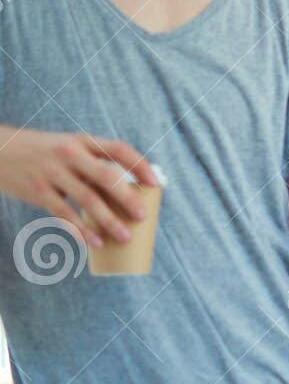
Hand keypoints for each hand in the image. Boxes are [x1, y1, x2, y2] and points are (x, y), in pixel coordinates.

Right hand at [0, 126, 156, 246]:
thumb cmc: (42, 152)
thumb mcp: (68, 146)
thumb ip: (92, 162)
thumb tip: (127, 189)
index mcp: (83, 141)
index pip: (119, 149)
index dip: (140, 166)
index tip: (156, 183)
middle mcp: (70, 154)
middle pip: (107, 176)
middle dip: (128, 198)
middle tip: (143, 216)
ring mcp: (53, 173)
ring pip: (87, 200)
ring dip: (109, 220)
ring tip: (125, 236)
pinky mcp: (38, 191)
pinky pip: (64, 214)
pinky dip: (81, 230)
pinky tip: (95, 243)